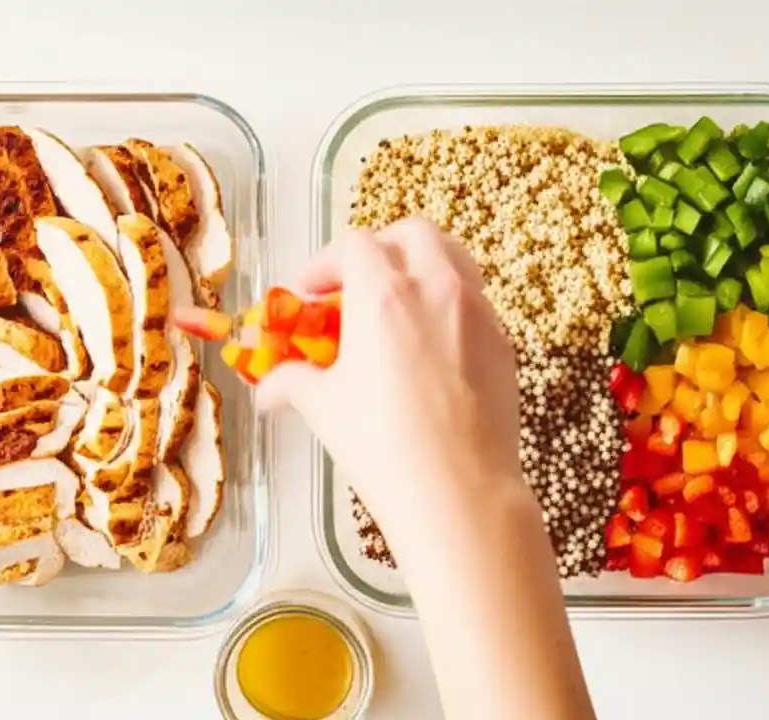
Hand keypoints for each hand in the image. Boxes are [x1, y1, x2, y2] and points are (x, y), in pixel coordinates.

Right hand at [258, 217, 525, 552]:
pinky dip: (448, 304)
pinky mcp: (503, 342)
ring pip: (452, 258)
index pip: (354, 246)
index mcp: (384, 294)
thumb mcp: (324, 408)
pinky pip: (474, 301)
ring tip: (397, 305)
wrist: (460, 493)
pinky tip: (429, 345)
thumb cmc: (383, 447)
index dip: (324, 265)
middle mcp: (437, 288)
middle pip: (411, 233)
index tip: (308, 295)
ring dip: (420, 266)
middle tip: (355, 285)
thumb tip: (266, 389)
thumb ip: (292, 382)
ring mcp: (478, 312)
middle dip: (379, 249)